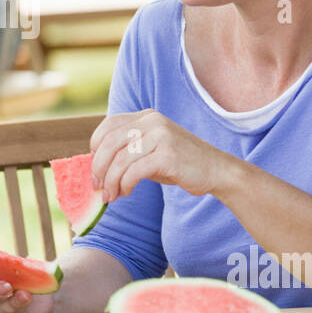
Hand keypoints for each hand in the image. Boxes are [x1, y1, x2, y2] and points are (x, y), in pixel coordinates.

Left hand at [90, 110, 230, 201]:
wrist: (215, 170)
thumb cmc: (179, 164)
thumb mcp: (150, 150)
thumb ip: (127, 152)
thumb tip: (96, 170)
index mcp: (146, 116)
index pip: (108, 125)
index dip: (96, 146)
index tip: (95, 167)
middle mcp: (152, 121)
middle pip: (109, 143)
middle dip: (99, 168)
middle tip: (98, 187)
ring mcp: (161, 136)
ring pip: (120, 160)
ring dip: (111, 182)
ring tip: (111, 196)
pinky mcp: (168, 154)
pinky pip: (134, 171)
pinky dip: (125, 184)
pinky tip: (126, 193)